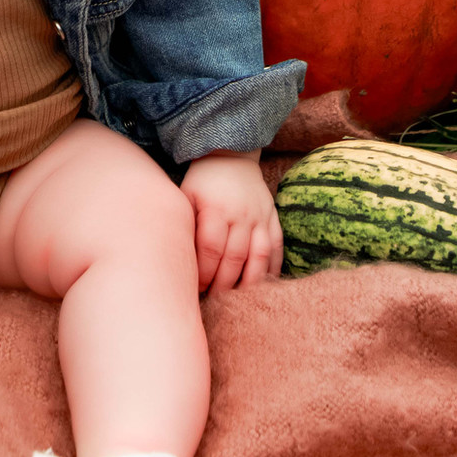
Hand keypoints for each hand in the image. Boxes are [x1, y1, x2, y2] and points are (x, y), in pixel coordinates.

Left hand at [179, 150, 281, 293]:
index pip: (211, 249)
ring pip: (259, 256)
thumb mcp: (187, 196)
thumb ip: (186, 226)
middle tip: (215, 299)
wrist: (231, 156)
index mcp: (215, 209)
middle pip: (235, 258)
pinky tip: (265, 285)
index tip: (197, 288)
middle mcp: (240, 214)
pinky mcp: (273, 218)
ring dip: (250, 282)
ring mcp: (260, 217)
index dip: (204, 273)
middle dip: (224, 284)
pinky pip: (277, 247)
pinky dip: (273, 268)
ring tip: (239, 299)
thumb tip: (179, 261)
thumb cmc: (202, 182)